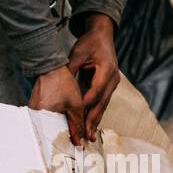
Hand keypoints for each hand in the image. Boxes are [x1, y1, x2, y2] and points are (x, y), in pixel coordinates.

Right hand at [29, 64, 86, 144]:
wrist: (50, 67)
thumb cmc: (62, 83)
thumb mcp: (75, 105)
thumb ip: (77, 124)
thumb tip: (80, 140)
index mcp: (43, 117)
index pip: (57, 137)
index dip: (69, 142)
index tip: (79, 146)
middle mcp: (34, 117)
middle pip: (51, 134)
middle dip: (65, 137)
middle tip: (77, 141)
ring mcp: (32, 113)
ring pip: (49, 127)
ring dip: (60, 130)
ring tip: (71, 133)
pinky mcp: (34, 109)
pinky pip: (45, 120)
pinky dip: (55, 122)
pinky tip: (63, 123)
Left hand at [68, 13, 119, 142]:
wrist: (103, 35)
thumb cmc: (90, 42)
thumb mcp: (78, 53)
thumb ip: (70, 68)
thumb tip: (60, 84)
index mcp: (106, 69)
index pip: (95, 91)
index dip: (86, 105)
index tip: (77, 117)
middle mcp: (113, 78)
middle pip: (101, 102)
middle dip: (93, 120)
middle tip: (86, 136)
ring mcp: (113, 83)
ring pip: (103, 105)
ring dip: (96, 121)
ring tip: (89, 137)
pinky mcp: (110, 86)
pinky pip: (102, 102)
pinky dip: (96, 113)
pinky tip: (91, 126)